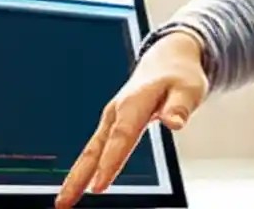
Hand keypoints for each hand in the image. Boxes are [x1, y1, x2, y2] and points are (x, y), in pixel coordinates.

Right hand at [55, 31, 207, 208]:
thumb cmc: (179, 76)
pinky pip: (96, 149)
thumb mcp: (189, 88)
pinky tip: (77, 185)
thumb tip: (174, 123)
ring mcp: (112, 117)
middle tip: (64, 202)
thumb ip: (180, 107)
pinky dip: (85, 168)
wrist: (167, 59)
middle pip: (95, 148)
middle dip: (79, 176)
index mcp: (135, 102)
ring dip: (76, 176)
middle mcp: (117, 111)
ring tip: (63, 201)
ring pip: (91, 150)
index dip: (110, 162)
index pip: (122, 136)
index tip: (99, 187)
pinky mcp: (112, 124)